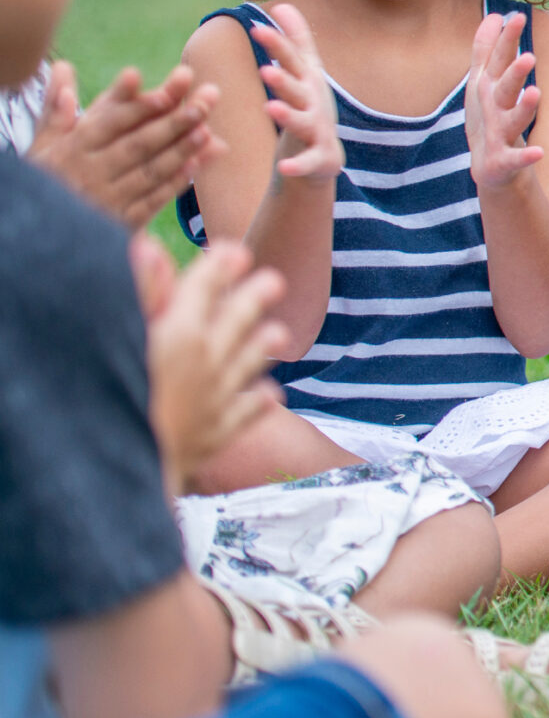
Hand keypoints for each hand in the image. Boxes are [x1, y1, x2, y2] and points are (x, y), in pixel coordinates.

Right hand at [25, 61, 224, 231]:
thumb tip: (63, 66)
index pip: (109, 123)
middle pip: (138, 144)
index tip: (166, 91)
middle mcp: (89, 173)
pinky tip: (196, 165)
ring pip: (149, 171)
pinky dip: (173, 184)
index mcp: (71, 150)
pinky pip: (150, 202)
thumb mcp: (41, 146)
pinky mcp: (119, 224)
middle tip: (206, 100)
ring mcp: (106, 200)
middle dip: (174, 122)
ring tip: (207, 130)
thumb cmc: (43, 182)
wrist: (40, 236)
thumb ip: (56, 108)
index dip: (138, 106)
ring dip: (181, 151)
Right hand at [133, 235, 284, 492]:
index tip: (235, 251)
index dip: (220, 268)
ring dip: (262, 346)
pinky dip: (258, 402)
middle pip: (235, 323)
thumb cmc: (102, 398)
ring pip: (246, 365)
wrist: (116, 470)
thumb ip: (138, 292)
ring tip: (277, 333)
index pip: (204, 290)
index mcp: (178, 332)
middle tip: (273, 281)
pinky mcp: (213, 437)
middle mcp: (205, 362)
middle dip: (253, 299)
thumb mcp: (117, 337)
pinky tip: (271, 395)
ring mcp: (214, 400)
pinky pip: (243, 415)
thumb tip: (149, 247)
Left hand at [249, 3, 342, 183]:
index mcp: (307, 83)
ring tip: (272, 108)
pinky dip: (298, 165)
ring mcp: (319, 131)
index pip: (292, 61)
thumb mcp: (304, 74)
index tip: (256, 28)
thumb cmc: (309, 108)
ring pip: (303, 122)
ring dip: (289, 115)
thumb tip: (283, 4)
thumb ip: (295, 41)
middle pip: (298, 90)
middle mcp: (315, 104)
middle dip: (284, 80)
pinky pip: (308, 162)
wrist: (324, 156)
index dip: (277, 46)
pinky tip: (285, 167)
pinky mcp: (320, 159)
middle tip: (266, 70)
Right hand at [463, 10, 542, 187]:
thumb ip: (487, 50)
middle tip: (529, 57)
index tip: (518, 16)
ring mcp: (496, 135)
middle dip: (514, 73)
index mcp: (489, 88)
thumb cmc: (488, 117)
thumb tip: (494, 15)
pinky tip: (539, 152)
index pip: (499, 60)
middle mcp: (492, 109)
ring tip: (536, 93)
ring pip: (511, 121)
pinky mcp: (501, 162)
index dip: (507, 40)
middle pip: (504, 88)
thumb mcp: (483, 82)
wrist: (489, 168)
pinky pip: (514, 159)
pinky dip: (525, 157)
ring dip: (523, 108)